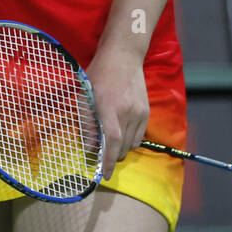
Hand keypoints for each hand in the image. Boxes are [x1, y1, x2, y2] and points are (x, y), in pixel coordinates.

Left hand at [84, 45, 149, 180]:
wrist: (123, 56)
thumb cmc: (99, 74)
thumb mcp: (85, 96)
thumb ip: (87, 123)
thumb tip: (89, 148)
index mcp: (109, 107)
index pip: (111, 141)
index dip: (107, 161)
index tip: (104, 175)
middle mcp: (127, 112)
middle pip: (121, 147)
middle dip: (110, 155)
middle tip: (100, 151)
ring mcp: (139, 112)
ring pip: (131, 145)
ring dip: (120, 148)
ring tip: (110, 138)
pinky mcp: (146, 112)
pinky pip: (139, 137)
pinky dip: (129, 140)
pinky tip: (121, 131)